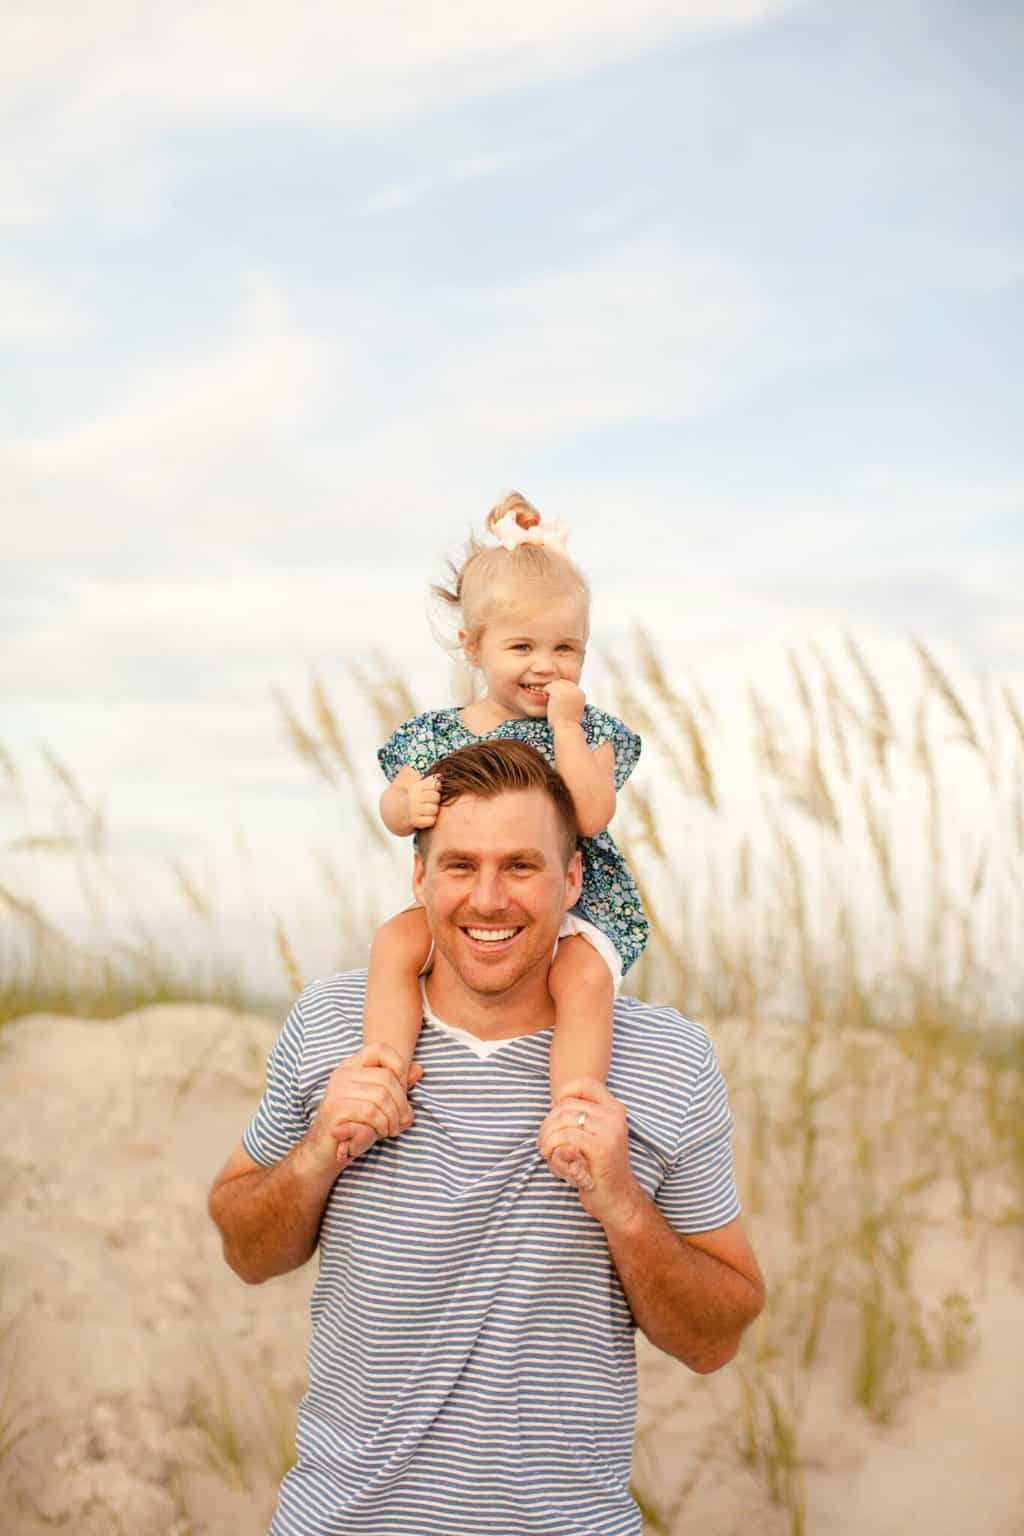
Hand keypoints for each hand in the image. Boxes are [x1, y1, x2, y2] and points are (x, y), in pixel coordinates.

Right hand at [305, 1044, 421, 1174]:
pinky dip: (380, 1127)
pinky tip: (375, 1135)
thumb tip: (419, 1069)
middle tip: (399, 1122)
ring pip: (381, 1097)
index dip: (399, 1067)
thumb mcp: (379, 1105)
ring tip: (388, 1130)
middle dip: (401, 1105)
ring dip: (391, 1120)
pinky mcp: (334, 1110)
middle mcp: (342, 1074)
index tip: (402, 1091)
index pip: (380, 1049)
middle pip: (387, 1079)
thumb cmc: (354, 1126)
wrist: (323, 1153)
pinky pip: (370, 1114)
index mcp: (352, 1066)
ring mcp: (336, 1091)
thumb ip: (397, 1087)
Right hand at [406, 774, 440, 829]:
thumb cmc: (418, 798)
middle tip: (430, 802)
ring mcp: (413, 810)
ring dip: (434, 811)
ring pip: (435, 809)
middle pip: (436, 797)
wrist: (403, 812)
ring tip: (428, 810)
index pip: (435, 785)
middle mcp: (413, 797)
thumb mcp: (423, 786)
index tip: (432, 792)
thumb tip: (440, 776)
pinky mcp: (415, 821)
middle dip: (436, 800)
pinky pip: (432, 820)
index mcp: (416, 787)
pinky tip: (426, 817)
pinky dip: (431, 820)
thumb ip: (433, 781)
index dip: (436, 789)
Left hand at [537, 1077, 644, 1227]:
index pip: (585, 1083)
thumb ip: (574, 1121)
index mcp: (613, 1108)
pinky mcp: (601, 1147)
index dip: (563, 1094)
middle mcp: (614, 1115)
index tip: (556, 1117)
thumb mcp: (589, 1138)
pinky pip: (565, 1138)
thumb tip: (549, 1112)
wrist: (617, 1200)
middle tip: (545, 1145)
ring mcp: (609, 1130)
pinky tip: (558, 1163)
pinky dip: (553, 1150)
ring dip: (547, 1139)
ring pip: (562, 1121)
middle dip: (547, 1126)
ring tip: (550, 1155)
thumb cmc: (597, 1169)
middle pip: (566, 1106)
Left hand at [544, 679, 585, 731]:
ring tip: (548, 697)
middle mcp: (575, 689)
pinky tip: (546, 697)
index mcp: (580, 694)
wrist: (567, 728)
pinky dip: (546, 691)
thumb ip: (570, 699)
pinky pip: (548, 687)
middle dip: (556, 688)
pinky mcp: (558, 692)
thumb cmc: (568, 722)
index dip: (562, 690)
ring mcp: (567, 690)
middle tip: (550, 695)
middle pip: (562, 682)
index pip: (569, 685)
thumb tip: (561, 695)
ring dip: (550, 689)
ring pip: (555, 683)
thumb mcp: (573, 709)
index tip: (557, 696)